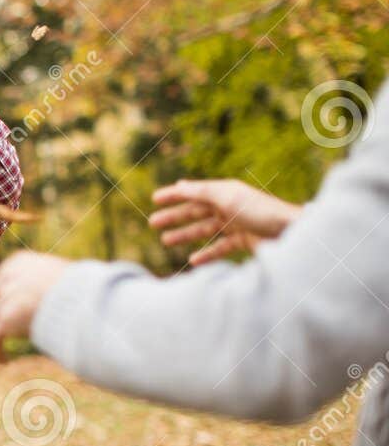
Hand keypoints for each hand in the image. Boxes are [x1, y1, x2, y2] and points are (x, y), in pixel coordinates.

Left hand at [0, 251, 71, 361]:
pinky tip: (4, 360)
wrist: (82, 296)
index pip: (0, 281)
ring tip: (1, 349)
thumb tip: (41, 295)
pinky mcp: (3, 319)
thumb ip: (39, 282)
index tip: (2, 311)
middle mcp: (6, 277)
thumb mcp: (55, 274)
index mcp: (17, 262)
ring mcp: (3, 297)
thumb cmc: (79, 287)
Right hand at [148, 179, 300, 266]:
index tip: (154, 199)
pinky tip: (193, 261)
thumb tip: (179, 185)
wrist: (292, 233)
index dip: (174, 195)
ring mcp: (237, 224)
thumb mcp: (228, 197)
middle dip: (174, 217)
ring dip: (185, 235)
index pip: (194, 191)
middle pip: (196, 211)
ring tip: (166, 241)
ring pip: (205, 230)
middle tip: (153, 223)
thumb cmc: (261, 212)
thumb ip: (202, 192)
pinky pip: (220, 248)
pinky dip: (207, 254)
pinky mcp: (245, 241)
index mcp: (225, 192)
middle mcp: (229, 206)